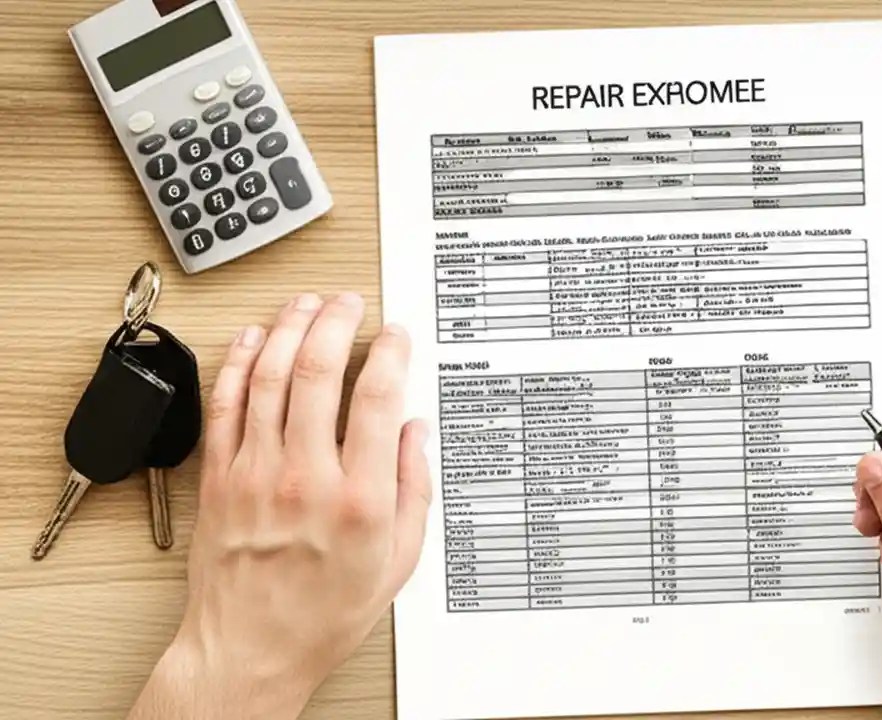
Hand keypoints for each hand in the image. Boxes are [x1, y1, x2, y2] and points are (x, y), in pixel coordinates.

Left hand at [128, 292, 430, 719]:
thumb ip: (414, 490)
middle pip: (317, 371)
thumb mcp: (398, 561)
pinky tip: (251, 340)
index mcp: (359, 499)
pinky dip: (237, 363)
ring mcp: (255, 474)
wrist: (249, 650)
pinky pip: (225, 405)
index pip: (377, 398)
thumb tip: (414, 434)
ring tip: (304, 305)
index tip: (395, 336)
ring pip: (268, 376)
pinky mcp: (217, 479)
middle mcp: (305, 478)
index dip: (389, 352)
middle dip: (336, 321)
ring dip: (287, 328)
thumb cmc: (321, 614)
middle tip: (347, 304)